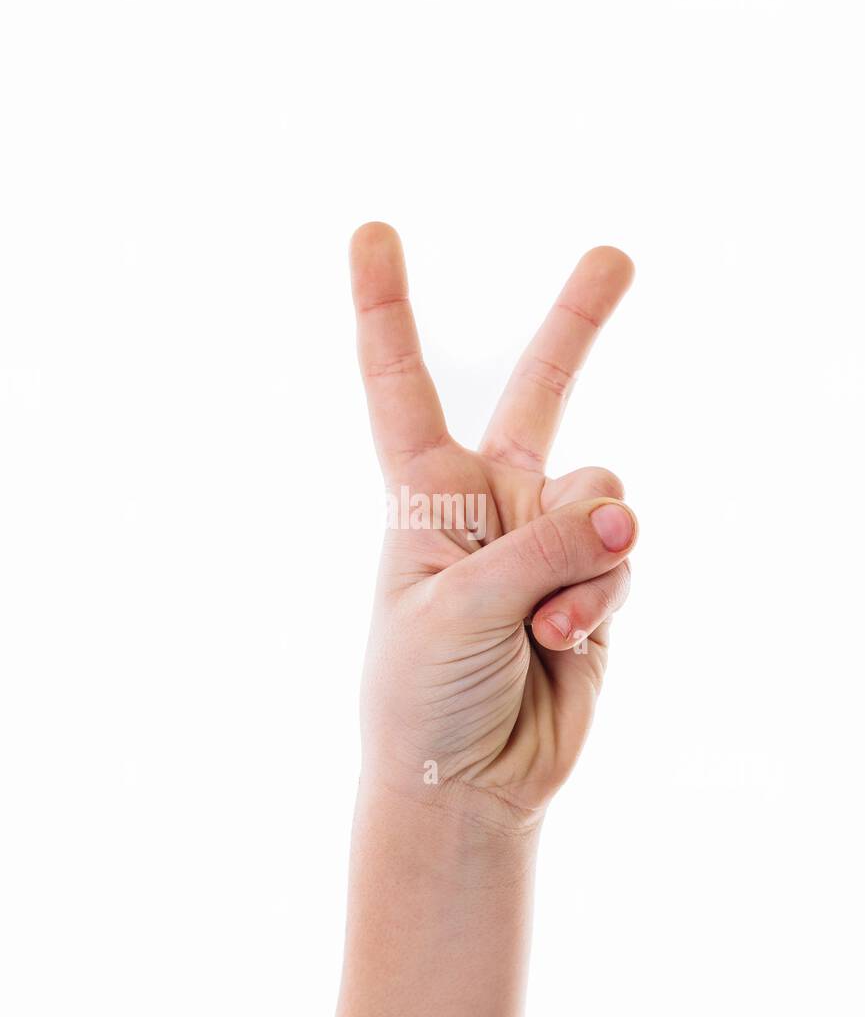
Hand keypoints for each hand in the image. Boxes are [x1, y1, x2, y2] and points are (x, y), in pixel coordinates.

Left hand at [353, 223, 637, 835]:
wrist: (466, 785)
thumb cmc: (420, 697)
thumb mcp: (456, 612)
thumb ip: (541, 548)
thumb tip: (628, 513)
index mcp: (424, 494)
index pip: (399, 385)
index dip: (385, 308)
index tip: (370, 231)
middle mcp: (492, 503)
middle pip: (543, 390)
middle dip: (579, 323)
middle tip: (616, 255)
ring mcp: (548, 541)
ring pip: (605, 492)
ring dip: (584, 553)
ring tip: (544, 621)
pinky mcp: (593, 584)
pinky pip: (624, 555)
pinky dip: (600, 593)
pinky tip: (563, 639)